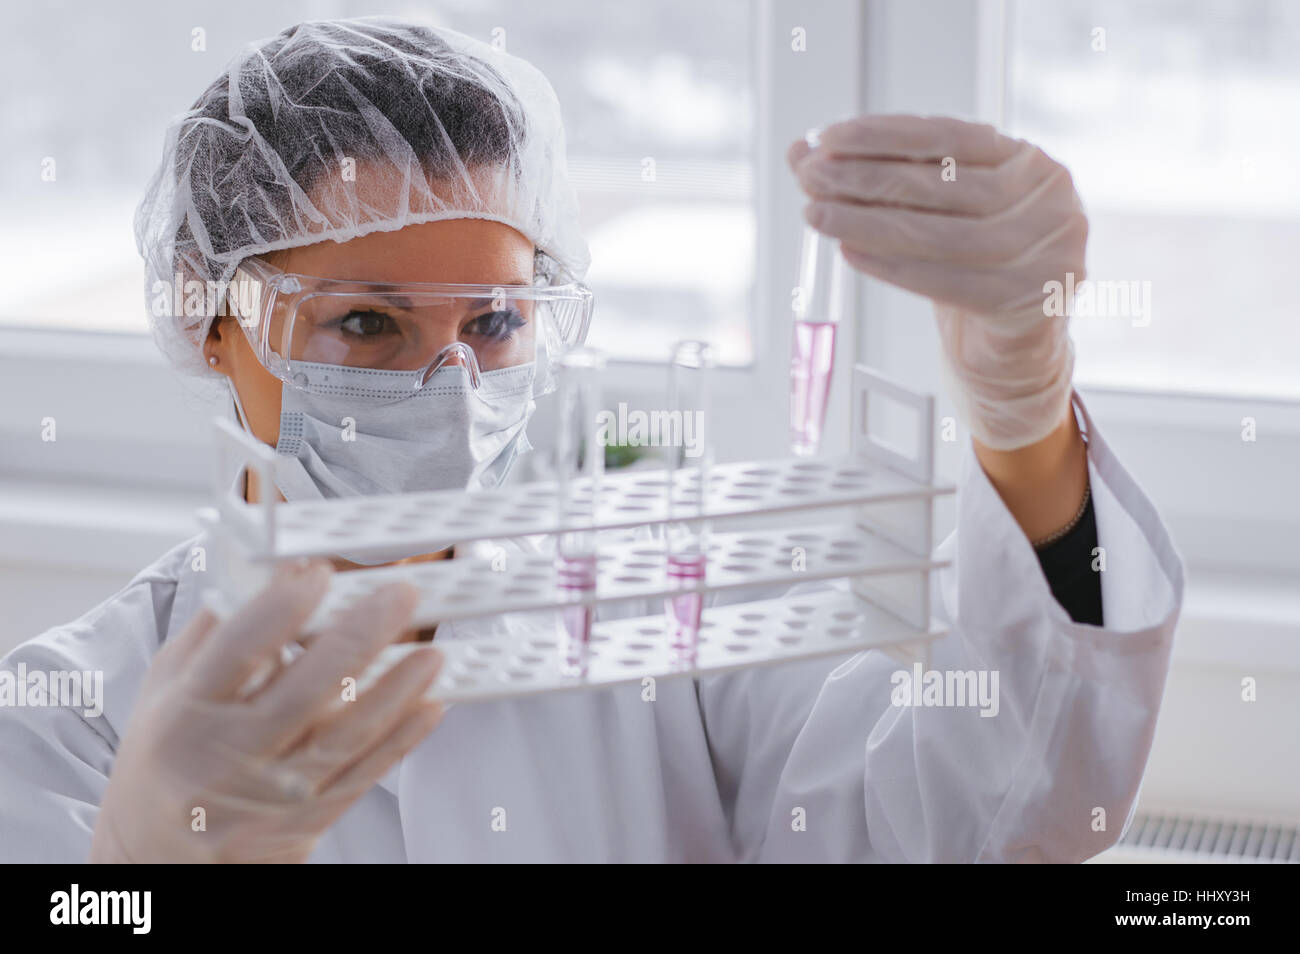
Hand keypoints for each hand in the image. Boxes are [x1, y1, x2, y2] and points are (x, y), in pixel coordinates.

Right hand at [90, 560, 443, 862]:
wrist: (157, 856)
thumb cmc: (167, 754)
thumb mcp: (167, 685)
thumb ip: (219, 626)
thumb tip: (278, 568)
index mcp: (185, 712)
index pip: (236, 654)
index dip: (279, 611)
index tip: (318, 573)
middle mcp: (226, 757)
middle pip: (302, 694)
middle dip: (358, 639)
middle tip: (400, 595)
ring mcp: (269, 795)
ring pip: (342, 739)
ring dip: (395, 692)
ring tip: (430, 654)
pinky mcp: (304, 823)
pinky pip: (361, 776)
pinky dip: (400, 739)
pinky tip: (430, 703)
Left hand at [788, 114, 1085, 450]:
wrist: (1013, 352)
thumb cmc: (971, 270)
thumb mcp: (935, 215)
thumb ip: (882, 178)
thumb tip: (802, 152)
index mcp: (1030, 162)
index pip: (949, 136)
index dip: (883, 135)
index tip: (827, 137)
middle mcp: (1047, 200)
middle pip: (939, 183)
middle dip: (864, 176)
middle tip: (810, 176)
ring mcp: (1045, 251)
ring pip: (937, 232)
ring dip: (866, 222)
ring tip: (817, 215)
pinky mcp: (1026, 301)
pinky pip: (944, 281)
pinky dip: (889, 267)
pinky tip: (849, 253)